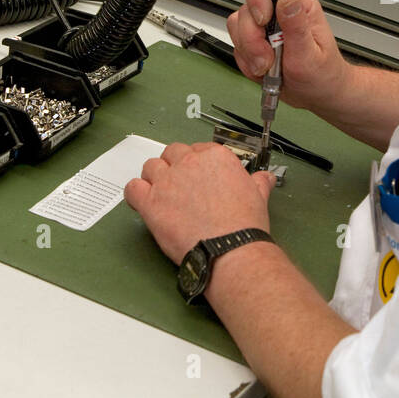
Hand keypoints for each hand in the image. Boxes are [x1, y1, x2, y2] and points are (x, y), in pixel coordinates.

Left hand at [124, 142, 276, 264]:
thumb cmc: (244, 225)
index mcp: (215, 157)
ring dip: (154, 177)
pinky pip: (132, 188)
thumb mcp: (258, 196)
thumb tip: (265, 178)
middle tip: (180, 185)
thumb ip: (258, 183)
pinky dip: (135, 193)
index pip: (198, 148)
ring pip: (150, 166)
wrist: (230, 249)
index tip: (197, 176)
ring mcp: (167, 181)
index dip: (196, 163)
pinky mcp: (151, 202)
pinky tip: (142, 202)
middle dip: (174, 166)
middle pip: (172, 153)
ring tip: (161, 194)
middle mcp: (189, 163)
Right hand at [226, 0, 351, 113]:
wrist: (315, 94)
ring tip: (268, 66)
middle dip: (252, 38)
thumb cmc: (322, 73)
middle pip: (247, 8)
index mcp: (298, 4)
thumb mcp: (310, 52)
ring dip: (249, 52)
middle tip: (267, 58)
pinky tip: (263, 68)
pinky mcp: (254, 40)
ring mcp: (264, 26)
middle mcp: (278, 10)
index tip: (263, 21)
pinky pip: (236, 46)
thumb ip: (297, 25)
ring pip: (238, 27)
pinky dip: (247, 61)